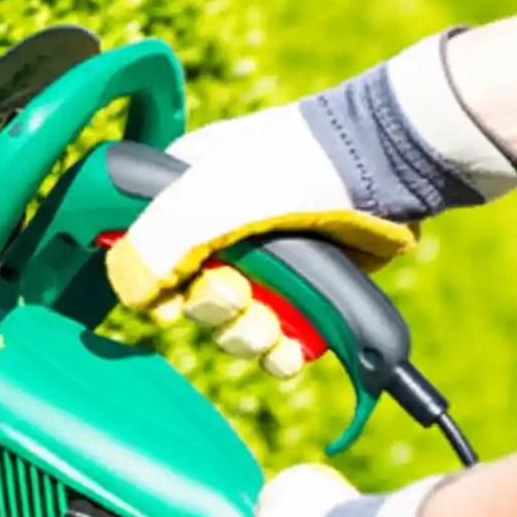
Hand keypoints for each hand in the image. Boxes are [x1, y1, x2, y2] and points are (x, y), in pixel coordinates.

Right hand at [106, 28, 516, 378]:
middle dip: (215, 313)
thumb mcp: (204, 198)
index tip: (174, 299)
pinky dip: (282, 353)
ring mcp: (265, 261)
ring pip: (234, 326)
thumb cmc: (291, 165)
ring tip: (274, 328)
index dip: (156, 288)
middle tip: (241, 296)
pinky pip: (279, 339)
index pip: (145, 256)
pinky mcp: (305, 286)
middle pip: (191, 301)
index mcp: (180, 197)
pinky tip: (293, 348)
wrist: (384, 164)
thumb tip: (132, 297)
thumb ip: (156, 245)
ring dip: (249, 339)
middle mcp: (217, 231)